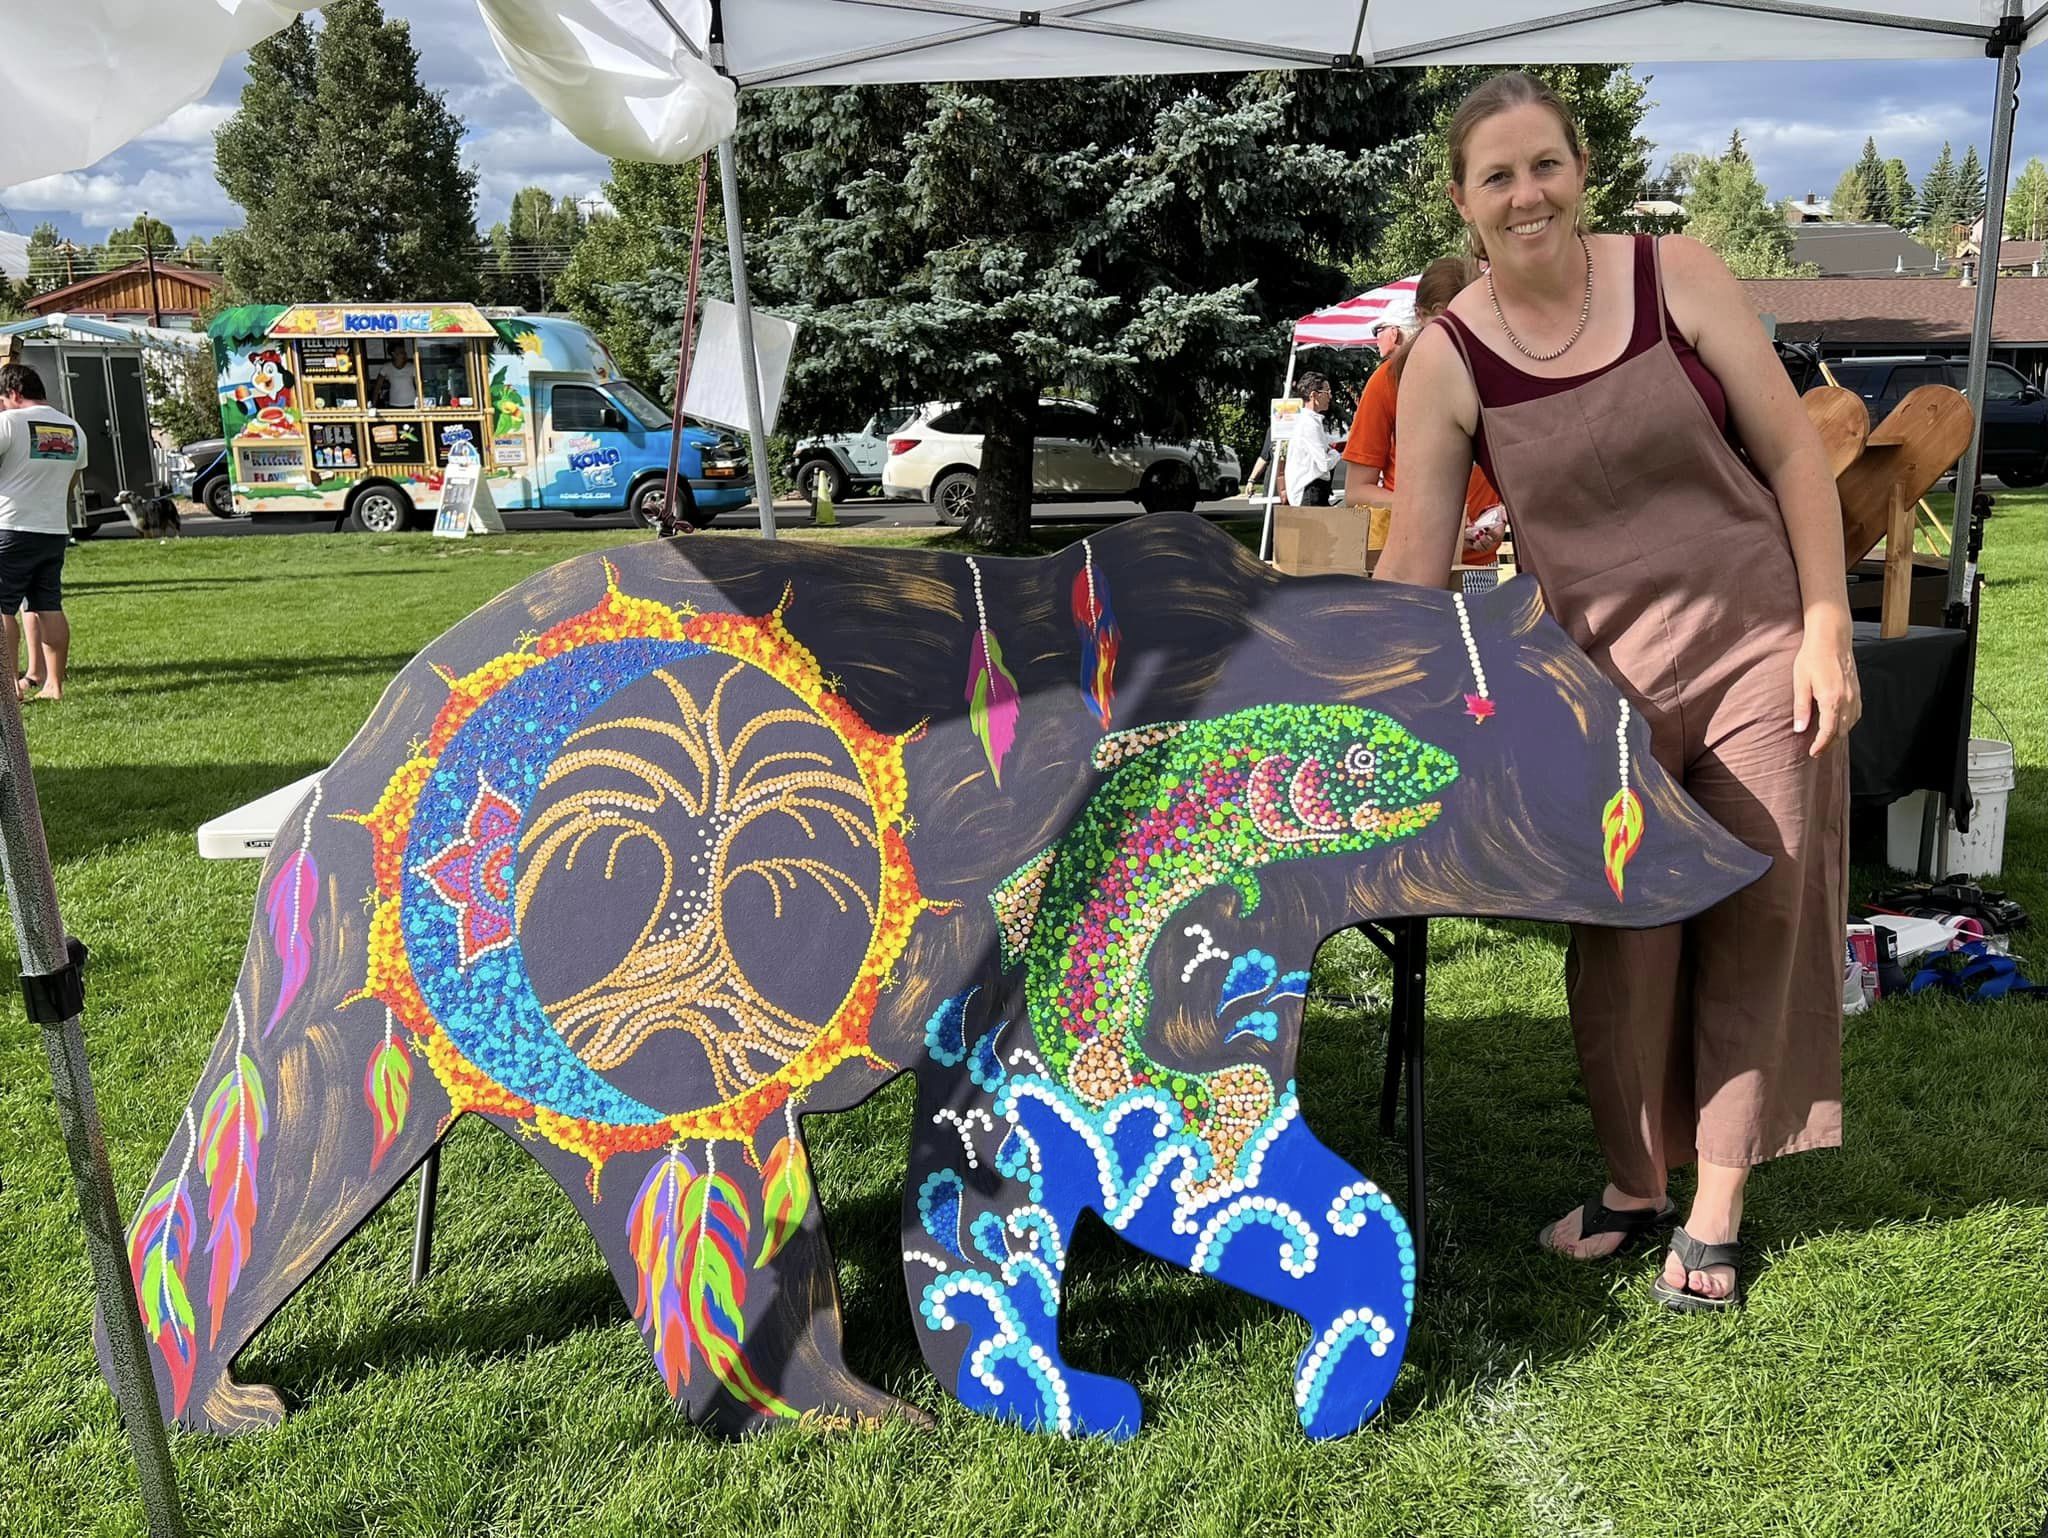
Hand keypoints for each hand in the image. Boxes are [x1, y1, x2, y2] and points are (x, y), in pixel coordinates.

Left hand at [1792, 608, 1859, 757]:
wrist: (1831, 638)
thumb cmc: (1812, 657)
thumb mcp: (1800, 682)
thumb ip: (1801, 708)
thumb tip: (1800, 729)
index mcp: (1831, 699)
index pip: (1828, 731)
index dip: (1821, 745)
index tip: (1813, 753)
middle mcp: (1847, 700)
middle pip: (1842, 732)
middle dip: (1830, 744)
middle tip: (1817, 751)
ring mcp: (1854, 695)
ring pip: (1851, 724)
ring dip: (1840, 735)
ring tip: (1826, 741)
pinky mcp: (1857, 690)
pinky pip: (1856, 714)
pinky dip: (1848, 724)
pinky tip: (1839, 724)